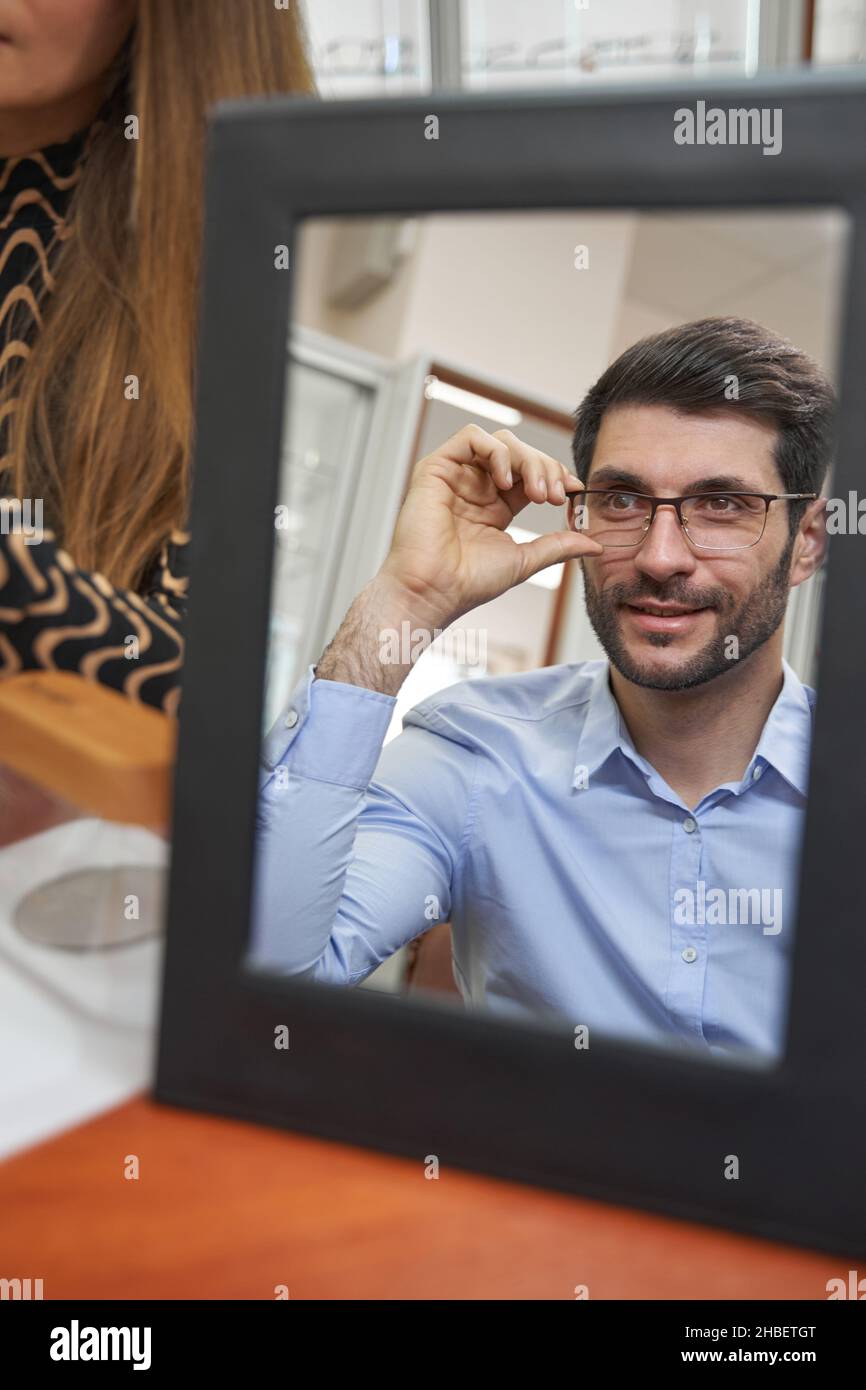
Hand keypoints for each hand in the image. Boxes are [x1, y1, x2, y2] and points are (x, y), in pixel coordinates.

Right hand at [377, 424, 602, 624]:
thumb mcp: (525, 560)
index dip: (556, 475)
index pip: (532, 473)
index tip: (575, 491)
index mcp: (495, 505)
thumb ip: (558, 546)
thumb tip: (595, 544)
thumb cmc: (469, 581)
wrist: (434, 590)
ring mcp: (456, 475)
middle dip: (546, 468)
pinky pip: (471, 437)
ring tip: (535, 492)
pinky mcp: (436, 468)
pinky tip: (505, 480)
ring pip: (501, 442)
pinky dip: (497, 452)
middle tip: (554, 498)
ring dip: (527, 459)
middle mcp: (476, 486)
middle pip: (521, 453)